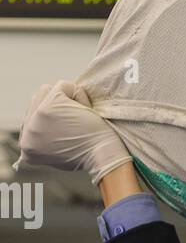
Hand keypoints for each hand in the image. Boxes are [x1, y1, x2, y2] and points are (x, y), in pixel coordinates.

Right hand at [16, 80, 131, 184]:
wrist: (103, 156)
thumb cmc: (88, 155)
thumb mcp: (56, 152)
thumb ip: (44, 135)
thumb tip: (42, 112)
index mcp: (26, 146)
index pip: (32, 116)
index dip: (54, 118)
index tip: (69, 133)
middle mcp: (27, 133)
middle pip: (37, 100)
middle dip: (58, 107)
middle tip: (77, 126)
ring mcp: (37, 118)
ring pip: (48, 91)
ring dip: (68, 101)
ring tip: (80, 120)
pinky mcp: (51, 105)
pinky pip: (64, 86)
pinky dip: (79, 95)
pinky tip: (86, 112)